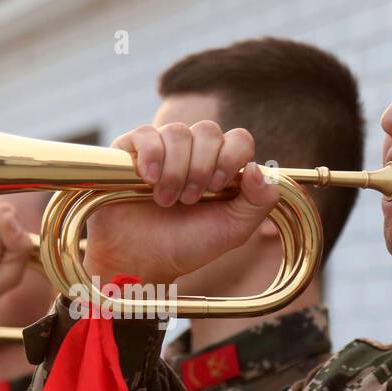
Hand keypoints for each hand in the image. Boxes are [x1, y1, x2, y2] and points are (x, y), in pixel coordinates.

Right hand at [83, 122, 278, 283]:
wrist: (142, 260)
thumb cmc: (186, 245)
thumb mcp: (234, 229)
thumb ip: (260, 201)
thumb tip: (258, 167)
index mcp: (221, 166)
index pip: (238, 138)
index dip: (231, 157)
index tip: (217, 187)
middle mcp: (193, 152)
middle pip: (209, 130)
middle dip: (202, 167)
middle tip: (189, 200)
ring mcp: (162, 148)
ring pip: (178, 131)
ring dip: (175, 170)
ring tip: (165, 200)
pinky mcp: (130, 150)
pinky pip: (146, 133)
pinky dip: (151, 156)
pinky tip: (148, 180)